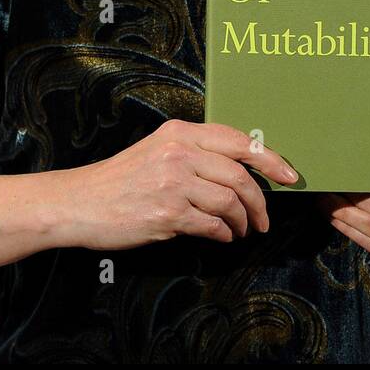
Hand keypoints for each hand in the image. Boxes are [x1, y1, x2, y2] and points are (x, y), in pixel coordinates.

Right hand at [53, 119, 298, 250]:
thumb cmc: (121, 179)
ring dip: (244, 221)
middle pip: (240, 174)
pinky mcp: (168, 214)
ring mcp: (174, 183)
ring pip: (230, 201)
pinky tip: (222, 236)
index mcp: (179, 133)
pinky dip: (224, 233)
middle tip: (265, 218)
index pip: (238, 141)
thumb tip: (241, 169)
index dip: (270, 159)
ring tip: (242, 230)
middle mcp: (179, 153)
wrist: (80, 202)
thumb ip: (194, 152)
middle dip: (261, 200)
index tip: (289, 176)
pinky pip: (213, 225)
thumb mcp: (157, 150)